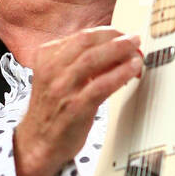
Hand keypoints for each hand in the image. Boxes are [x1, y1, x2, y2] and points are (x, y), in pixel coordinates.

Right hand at [13, 27, 142, 175]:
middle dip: (115, 37)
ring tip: (136, 51)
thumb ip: (78, 62)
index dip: (106, 33)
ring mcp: (62, 88)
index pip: (80, 36)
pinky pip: (101, 85)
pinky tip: (132, 69)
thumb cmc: (52, 109)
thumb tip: (113, 50)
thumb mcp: (58, 77)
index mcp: (46, 57)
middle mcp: (51, 69)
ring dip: (119, 51)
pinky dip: (120, 74)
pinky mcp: (75, 107)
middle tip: (133, 39)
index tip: (122, 34)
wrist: (37, 142)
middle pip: (87, 43)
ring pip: (93, 59)